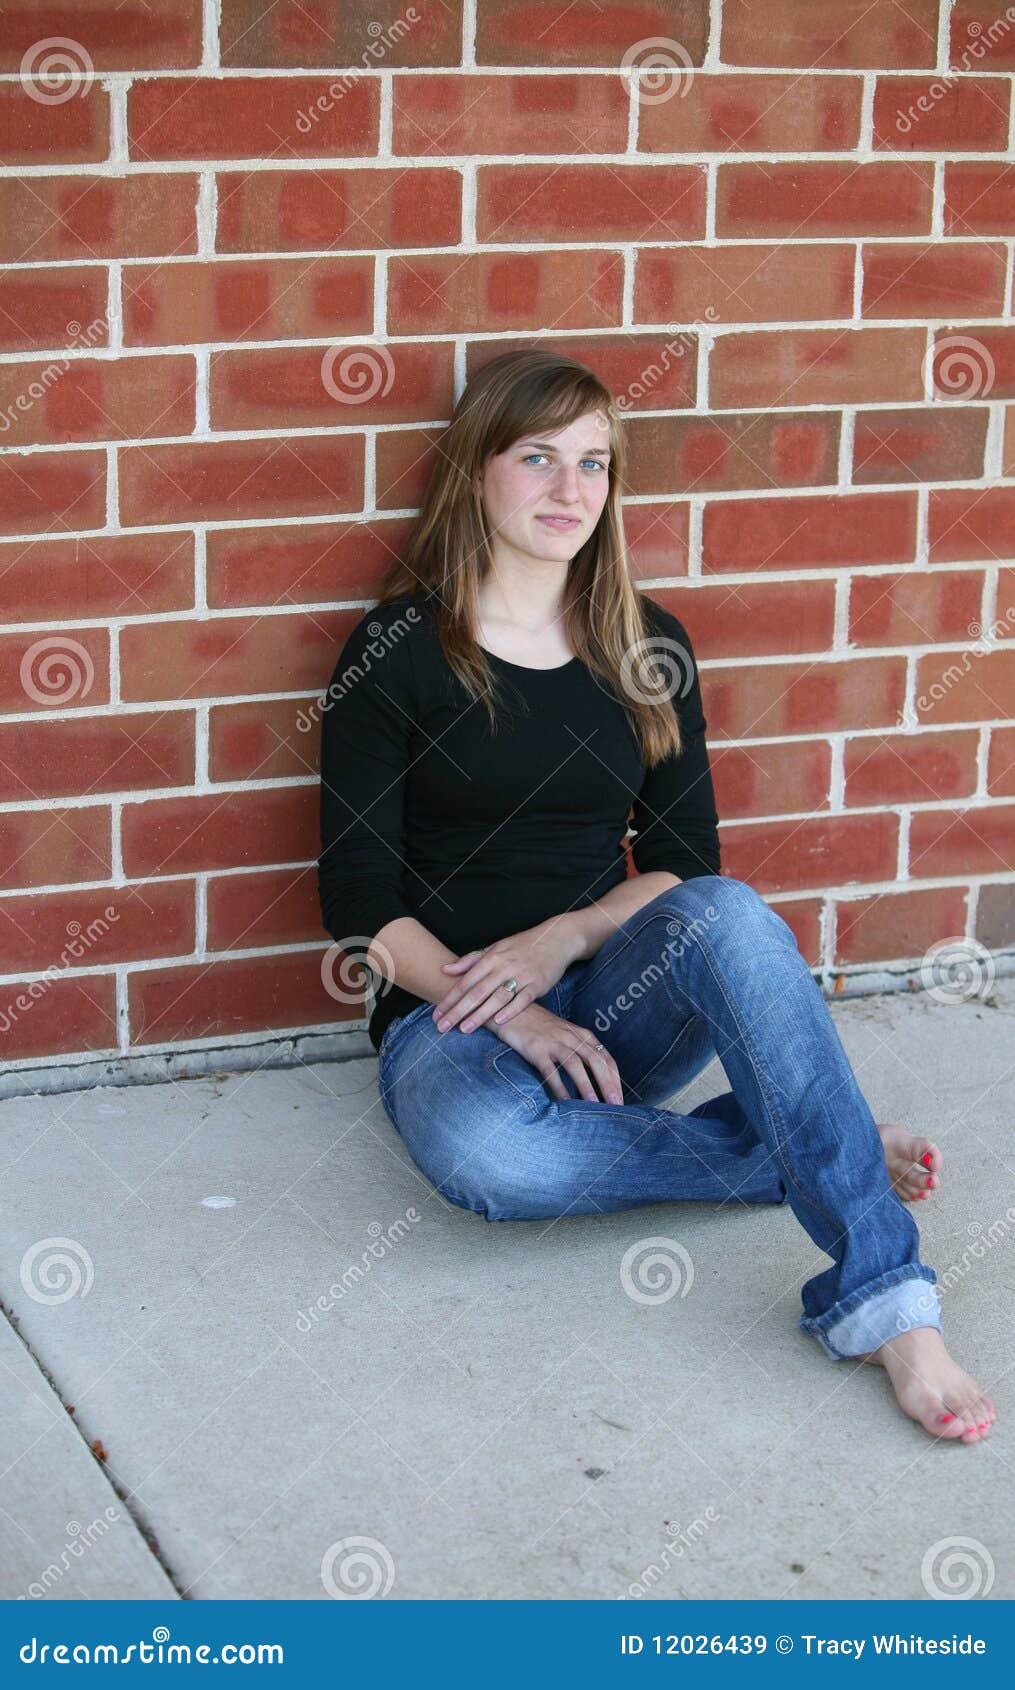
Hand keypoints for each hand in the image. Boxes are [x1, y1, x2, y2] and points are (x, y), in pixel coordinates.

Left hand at [432, 918, 579, 1035]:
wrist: (555, 939)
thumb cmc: (522, 946)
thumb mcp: (495, 948)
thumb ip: (470, 960)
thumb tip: (445, 969)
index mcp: (491, 958)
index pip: (465, 981)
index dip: (449, 999)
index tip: (436, 1014)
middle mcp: (504, 966)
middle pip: (477, 992)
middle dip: (458, 1010)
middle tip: (442, 1027)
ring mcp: (521, 975)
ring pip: (497, 997)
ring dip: (480, 1014)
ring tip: (464, 1029)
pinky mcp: (538, 984)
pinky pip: (522, 1000)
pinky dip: (511, 1010)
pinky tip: (499, 1022)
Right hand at [491, 1002, 623, 1105]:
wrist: (511, 1010)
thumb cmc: (539, 1026)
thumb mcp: (565, 1034)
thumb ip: (580, 1050)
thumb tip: (595, 1078)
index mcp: (582, 1035)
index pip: (606, 1058)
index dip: (615, 1080)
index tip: (619, 1099)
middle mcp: (571, 1037)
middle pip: (596, 1061)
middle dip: (608, 1085)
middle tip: (615, 1106)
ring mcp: (553, 1042)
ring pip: (576, 1065)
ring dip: (587, 1087)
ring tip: (594, 1107)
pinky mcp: (536, 1049)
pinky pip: (550, 1070)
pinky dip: (559, 1087)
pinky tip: (564, 1102)